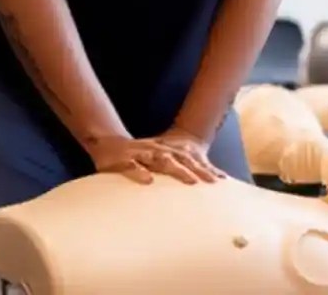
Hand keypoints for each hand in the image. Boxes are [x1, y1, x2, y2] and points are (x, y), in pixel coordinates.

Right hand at [85, 128, 224, 184]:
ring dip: (177, 170)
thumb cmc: (137, 156)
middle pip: (181, 160)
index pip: (189, 160)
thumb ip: (172, 169)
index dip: (205, 169)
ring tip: (190, 181)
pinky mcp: (123, 160)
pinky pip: (132, 166)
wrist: (107, 143)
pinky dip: (140, 172)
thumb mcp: (157, 160)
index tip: (220, 181)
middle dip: (197, 170)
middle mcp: (157, 151)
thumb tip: (192, 183)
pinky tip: (148, 180)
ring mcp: (141, 154)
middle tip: (211, 183)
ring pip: (162, 161)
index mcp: (166, 152)